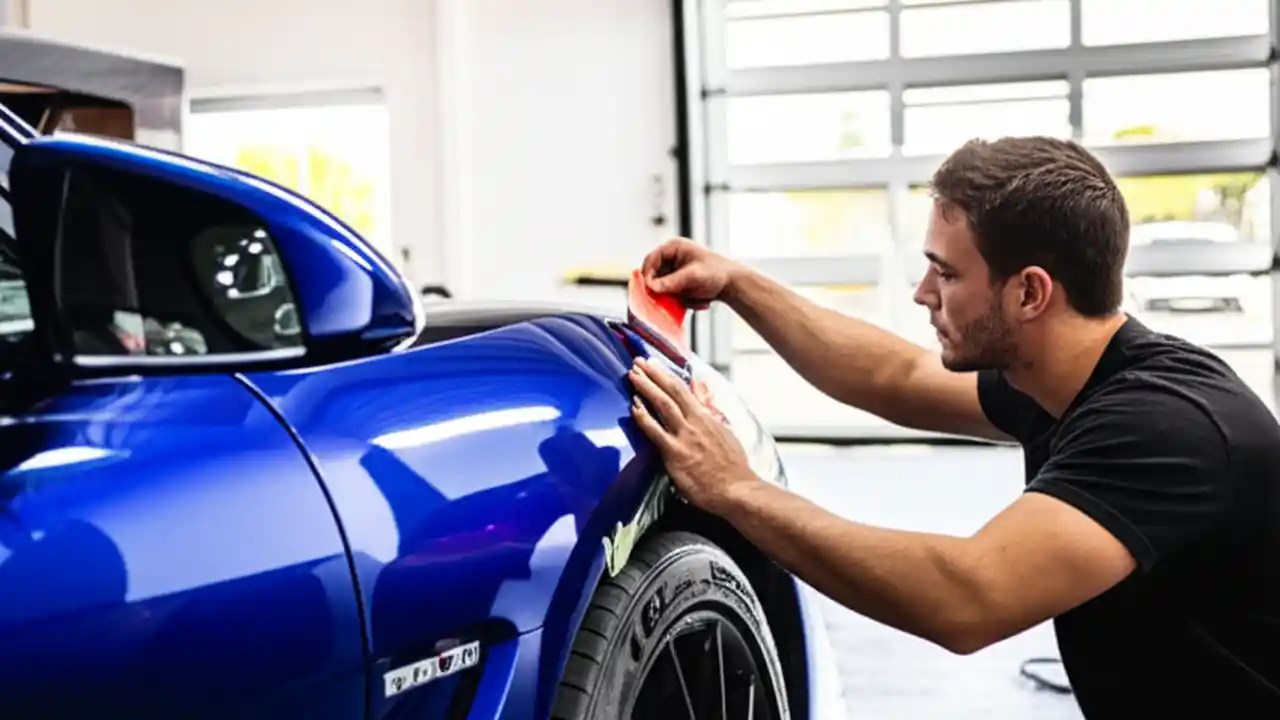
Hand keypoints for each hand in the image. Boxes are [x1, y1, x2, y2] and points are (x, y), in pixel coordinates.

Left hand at [628, 357, 760, 513]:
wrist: (736, 489)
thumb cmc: (732, 466)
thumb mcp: (725, 432)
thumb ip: (710, 412)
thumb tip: (702, 395)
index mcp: (706, 417)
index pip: (683, 390)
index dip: (666, 375)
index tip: (653, 364)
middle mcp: (695, 422)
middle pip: (672, 391)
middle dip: (654, 374)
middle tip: (638, 361)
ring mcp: (685, 437)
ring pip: (663, 405)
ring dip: (646, 388)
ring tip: (633, 375)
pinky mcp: (675, 454)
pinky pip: (656, 432)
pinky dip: (644, 417)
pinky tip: (634, 407)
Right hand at [640, 238, 741, 309]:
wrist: (731, 284)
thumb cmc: (717, 272)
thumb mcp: (694, 275)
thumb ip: (673, 281)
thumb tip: (652, 287)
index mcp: (673, 248)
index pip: (650, 260)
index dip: (647, 275)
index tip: (649, 289)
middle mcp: (669, 259)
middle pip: (652, 276)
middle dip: (660, 289)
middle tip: (668, 299)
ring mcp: (672, 273)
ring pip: (658, 288)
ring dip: (670, 298)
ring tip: (688, 299)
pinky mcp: (675, 285)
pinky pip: (667, 296)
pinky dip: (677, 302)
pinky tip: (693, 301)